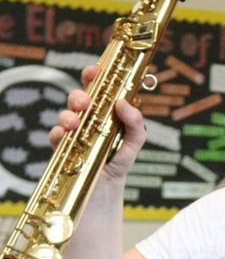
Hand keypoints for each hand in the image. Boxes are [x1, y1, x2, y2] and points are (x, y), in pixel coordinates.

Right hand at [48, 64, 146, 181]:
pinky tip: (64, 136)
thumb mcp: (135, 142)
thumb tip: (122, 103)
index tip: (95, 71)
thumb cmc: (119, 160)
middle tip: (85, 102)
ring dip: (68, 116)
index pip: (97, 87)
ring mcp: (73, 132)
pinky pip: (56, 137)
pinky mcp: (62, 147)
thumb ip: (135, 123)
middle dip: (79, 96)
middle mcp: (87, 118)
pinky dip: (59, 134)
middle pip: (79, 98)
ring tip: (75, 123)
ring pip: (65, 115)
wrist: (106, 187)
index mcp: (104, 112)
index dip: (94, 75)